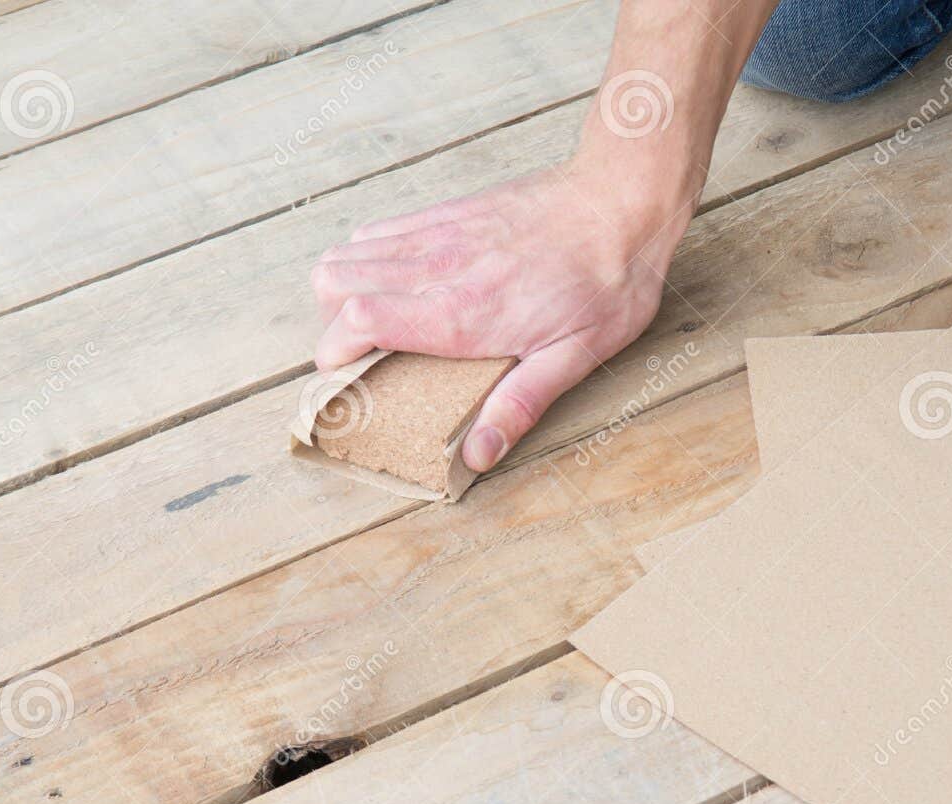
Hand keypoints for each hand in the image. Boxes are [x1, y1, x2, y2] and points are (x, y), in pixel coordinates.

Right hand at [310, 160, 690, 470]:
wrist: (620, 202)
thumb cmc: (606, 282)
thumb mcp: (575, 357)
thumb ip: (519, 404)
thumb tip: (478, 454)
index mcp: (459, 312)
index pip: (355, 320)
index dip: (335, 352)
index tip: (347, 375)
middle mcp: (435, 267)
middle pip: (332, 282)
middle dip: (331, 324)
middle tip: (364, 352)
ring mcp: (437, 233)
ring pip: (347, 251)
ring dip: (344, 288)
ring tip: (377, 319)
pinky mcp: (447, 211)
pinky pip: (379, 229)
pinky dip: (368, 256)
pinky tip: (401, 280)